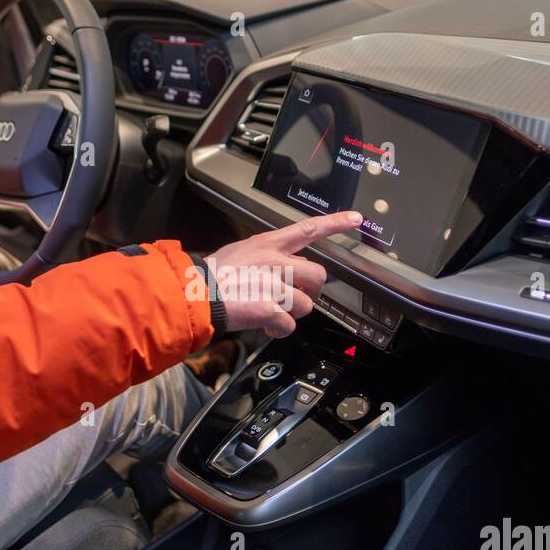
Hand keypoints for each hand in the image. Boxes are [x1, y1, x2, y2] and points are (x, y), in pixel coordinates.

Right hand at [206, 210, 362, 337]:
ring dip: (291, 313)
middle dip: (311, 291)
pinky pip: (289, 326)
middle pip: (318, 275)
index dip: (335, 223)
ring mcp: (275, 285)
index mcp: (268, 244)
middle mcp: (276, 261)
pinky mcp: (271, 308)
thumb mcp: (238, 252)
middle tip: (294, 299)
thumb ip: (263, 258)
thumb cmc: (210, 276)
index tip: (357, 219)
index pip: (308, 229)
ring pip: (306, 305)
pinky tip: (264, 325)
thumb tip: (276, 273)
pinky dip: (278, 330)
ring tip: (270, 312)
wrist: (193, 293)